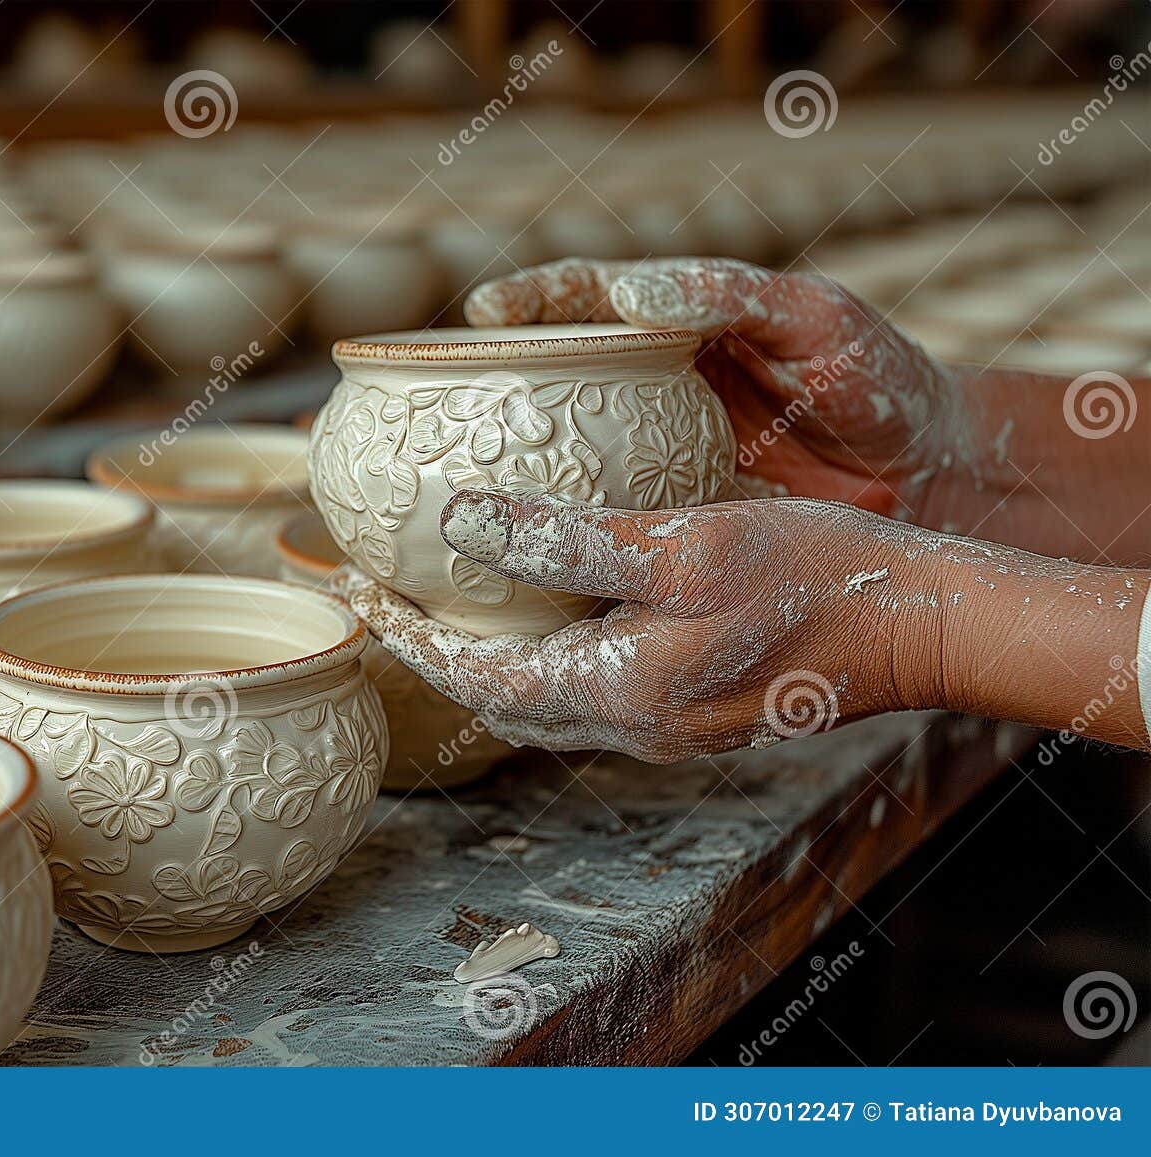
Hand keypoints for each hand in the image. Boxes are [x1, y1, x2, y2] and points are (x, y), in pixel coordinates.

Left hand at [335, 488, 1148, 761]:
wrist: (923, 624)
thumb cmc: (815, 574)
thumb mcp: (683, 542)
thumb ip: (569, 539)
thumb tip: (462, 522)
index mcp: (616, 690)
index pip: (473, 674)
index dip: (407, 634)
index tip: (355, 589)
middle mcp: (632, 723)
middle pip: (499, 696)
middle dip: (434, 649)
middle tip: (385, 595)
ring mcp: (668, 724)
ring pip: (545, 696)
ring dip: (488, 653)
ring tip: (449, 598)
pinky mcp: (698, 707)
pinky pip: (593, 685)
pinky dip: (548, 649)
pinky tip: (552, 603)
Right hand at [464, 256, 971, 521]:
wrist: (937, 475)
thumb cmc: (883, 380)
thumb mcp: (816, 318)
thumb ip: (729, 295)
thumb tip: (631, 295)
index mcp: (676, 332)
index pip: (580, 302)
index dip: (527, 303)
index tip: (484, 315)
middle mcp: (652, 396)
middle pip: (549, 383)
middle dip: (488, 388)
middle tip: (440, 400)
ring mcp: (658, 460)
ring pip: (562, 460)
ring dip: (509, 472)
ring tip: (453, 481)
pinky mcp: (677, 520)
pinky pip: (603, 523)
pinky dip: (560, 533)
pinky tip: (521, 549)